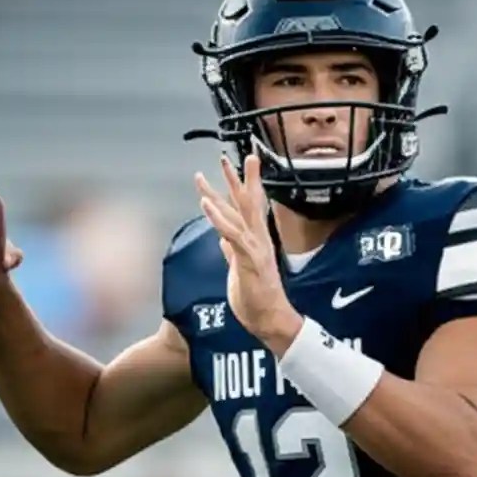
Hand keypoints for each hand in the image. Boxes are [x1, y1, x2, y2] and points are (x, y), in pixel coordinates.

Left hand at [195, 154, 301, 353]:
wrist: (270, 320)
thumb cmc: (256, 300)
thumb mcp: (239, 271)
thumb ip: (231, 252)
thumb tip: (222, 240)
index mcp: (255, 241)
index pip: (245, 208)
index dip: (237, 187)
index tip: (233, 166)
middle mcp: (257, 239)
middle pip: (247, 202)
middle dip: (237, 178)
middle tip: (228, 155)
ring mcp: (254, 248)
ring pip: (239, 213)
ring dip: (223, 191)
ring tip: (210, 172)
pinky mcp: (249, 259)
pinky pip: (232, 234)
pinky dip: (218, 218)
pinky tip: (206, 204)